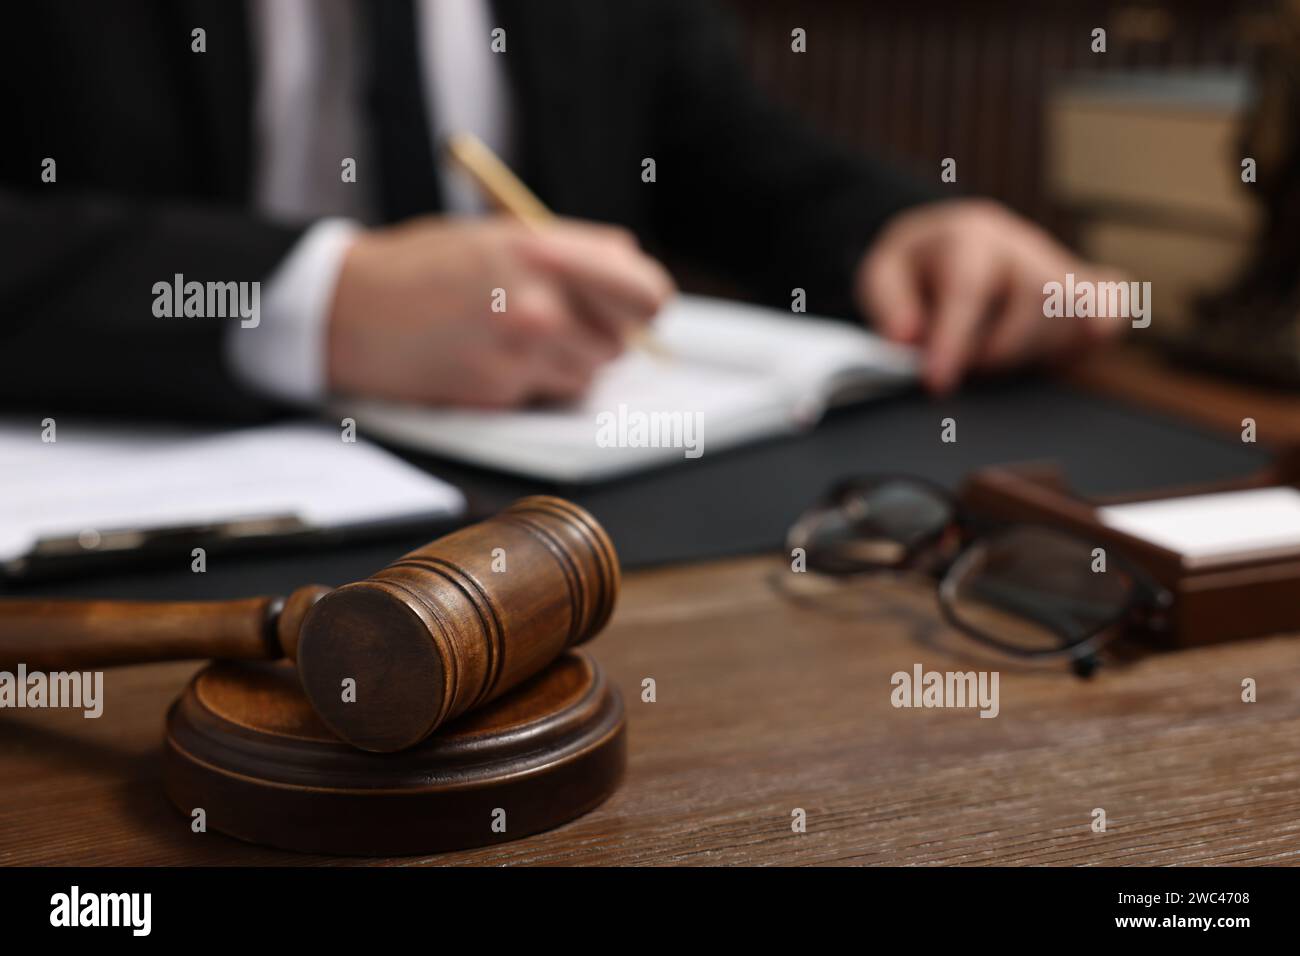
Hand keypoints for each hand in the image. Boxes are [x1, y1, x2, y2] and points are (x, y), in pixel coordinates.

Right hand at [327, 216, 674, 405]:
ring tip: (515, 337)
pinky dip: (529, 384)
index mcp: (544, 250)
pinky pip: (544, 395)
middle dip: (599, 334)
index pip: (642, 290)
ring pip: (586, 374)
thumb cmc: (423, 267)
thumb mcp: (499, 234)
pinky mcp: (498, 392)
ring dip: (565, 363)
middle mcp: (539, 302)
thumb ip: (570, 253)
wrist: (349, 309)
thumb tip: (630, 273)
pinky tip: (488, 357)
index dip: (644, 303)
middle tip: (560, 320)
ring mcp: (520, 352)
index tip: (637, 307)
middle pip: (621, 340)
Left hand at [855, 199, 1126, 393]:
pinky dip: (1104, 319)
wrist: (948, 240)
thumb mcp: (882, 273)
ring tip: (998, 353)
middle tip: (968, 363)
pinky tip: (1092, 336)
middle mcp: (1020, 245)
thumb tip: (907, 337)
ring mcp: (1053, 264)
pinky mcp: (1076, 284)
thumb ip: (889, 304)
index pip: (969, 289)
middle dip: (1001, 345)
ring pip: (1074, 305)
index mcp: (969, 236)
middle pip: (1037, 293)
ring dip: (1036, 346)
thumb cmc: (917, 265)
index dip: (955, 340)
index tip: (939, 382)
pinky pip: (1111, 295)